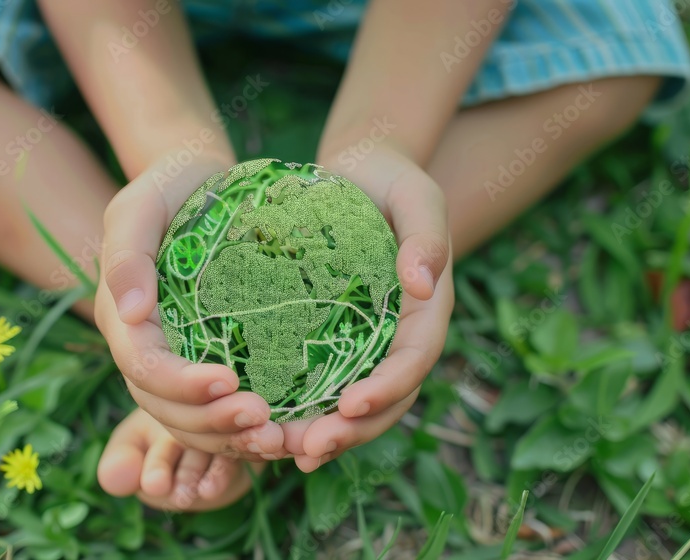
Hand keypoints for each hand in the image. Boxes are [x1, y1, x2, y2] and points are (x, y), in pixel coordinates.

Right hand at [96, 153, 284, 461]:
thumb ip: (128, 252)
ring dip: (229, 439)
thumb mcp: (143, 203)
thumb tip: (129, 312)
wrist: (205, 185)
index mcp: (122, 318)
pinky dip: (242, 433)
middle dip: (211, 423)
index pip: (144, 367)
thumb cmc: (174, 186)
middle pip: (165, 408)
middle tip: (264, 420)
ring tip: (277, 438)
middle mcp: (145, 349)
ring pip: (190, 423)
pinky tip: (281, 433)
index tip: (230, 380)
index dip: (182, 385)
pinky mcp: (207, 364)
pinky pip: (217, 413)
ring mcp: (176, 362)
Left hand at [276, 145, 454, 470]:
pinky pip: (320, 388)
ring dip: (320, 436)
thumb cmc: (390, 181)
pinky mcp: (334, 343)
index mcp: (425, 311)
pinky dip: (298, 412)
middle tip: (305, 448)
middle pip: (385, 402)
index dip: (386, 390)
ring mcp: (367, 345)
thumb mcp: (415, 195)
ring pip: (352, 408)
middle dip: (349, 432)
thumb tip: (422, 286)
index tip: (349, 406)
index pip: (412, 362)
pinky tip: (262, 428)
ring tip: (278, 451)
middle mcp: (399, 339)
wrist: (359, 175)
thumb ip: (427, 236)